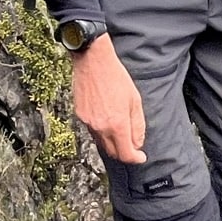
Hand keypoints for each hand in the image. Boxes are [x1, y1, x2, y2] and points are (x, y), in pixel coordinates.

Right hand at [70, 37, 145, 163]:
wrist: (93, 62)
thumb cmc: (116, 77)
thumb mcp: (135, 100)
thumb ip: (138, 125)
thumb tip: (137, 142)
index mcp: (117, 124)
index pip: (126, 154)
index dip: (135, 158)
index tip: (141, 156)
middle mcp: (101, 127)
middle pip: (113, 152)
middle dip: (124, 152)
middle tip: (132, 144)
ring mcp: (89, 122)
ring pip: (101, 142)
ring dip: (112, 141)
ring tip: (119, 127)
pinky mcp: (80, 116)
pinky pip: (92, 131)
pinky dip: (101, 131)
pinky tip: (106, 117)